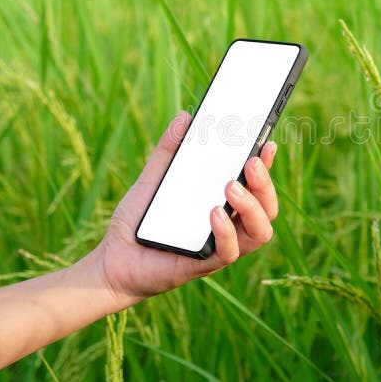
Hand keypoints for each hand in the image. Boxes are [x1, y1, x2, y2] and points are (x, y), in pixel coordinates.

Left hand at [92, 111, 279, 305]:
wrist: (112, 259)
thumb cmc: (137, 221)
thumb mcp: (152, 179)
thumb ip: (168, 150)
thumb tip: (184, 117)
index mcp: (223, 202)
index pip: (257, 185)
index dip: (267, 165)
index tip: (268, 143)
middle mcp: (229, 224)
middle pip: (267, 207)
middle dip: (265, 183)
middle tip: (251, 164)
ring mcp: (220, 246)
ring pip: (260, 231)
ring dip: (252, 207)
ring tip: (230, 187)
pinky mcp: (205, 264)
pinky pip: (229, 251)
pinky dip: (225, 230)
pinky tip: (213, 213)